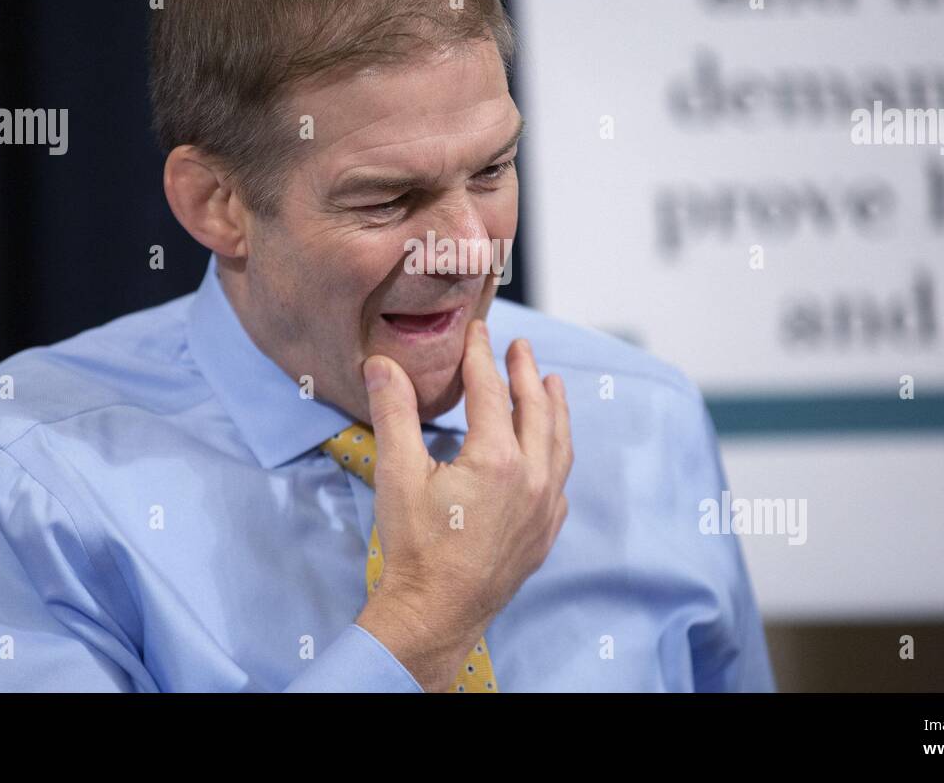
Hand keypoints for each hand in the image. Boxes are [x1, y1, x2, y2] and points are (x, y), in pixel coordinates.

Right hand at [353, 318, 572, 690]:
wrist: (435, 613)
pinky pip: (560, 482)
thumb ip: (394, 413)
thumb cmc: (416, 546)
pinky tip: (550, 452)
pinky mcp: (545, 533)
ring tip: (552, 384)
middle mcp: (533, 478)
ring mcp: (544, 508)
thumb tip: (382, 364)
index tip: (479, 330)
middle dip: (527, 374)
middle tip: (522, 347)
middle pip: (535, 411)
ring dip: (554, 410)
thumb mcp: (398, 474)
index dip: (482, 356)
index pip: (491, 391)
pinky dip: (557, 455)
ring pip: (559, 445)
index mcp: (498, 458)